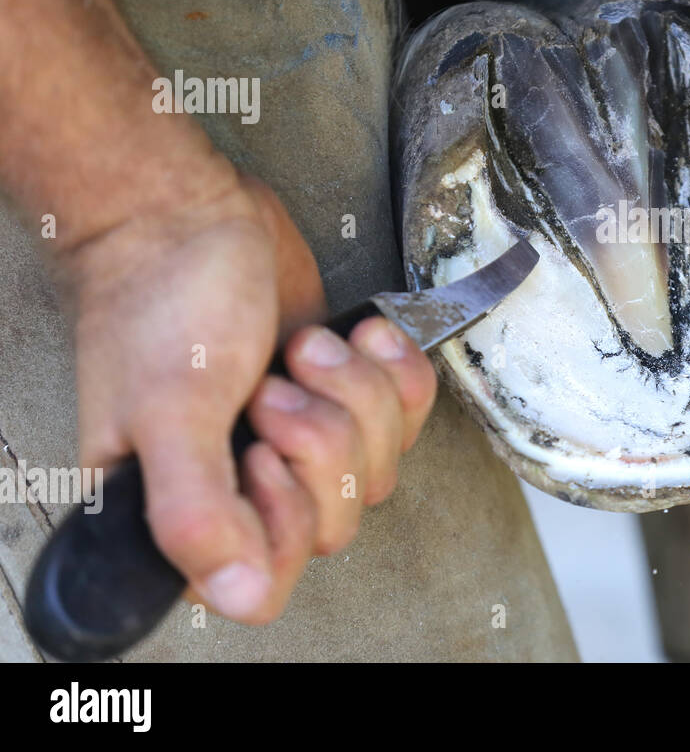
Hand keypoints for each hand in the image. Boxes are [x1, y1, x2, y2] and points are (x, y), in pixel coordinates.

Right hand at [61, 175, 436, 621]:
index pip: (271, 576)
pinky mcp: (344, 394)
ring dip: (356, 395)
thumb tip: (236, 597)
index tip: (261, 451)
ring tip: (306, 346)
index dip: (287, 514)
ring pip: (379, 466)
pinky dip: (396, 369)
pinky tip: (359, 333)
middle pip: (339, 520)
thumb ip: (195, 512)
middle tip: (276, 386)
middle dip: (323, 439)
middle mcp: (246, 486)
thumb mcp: (167, 411)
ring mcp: (302, 441)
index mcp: (186, 509)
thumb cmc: (162, 302)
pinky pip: (407, 412)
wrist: (190, 212)